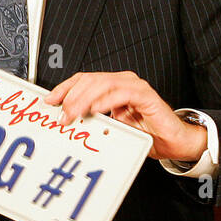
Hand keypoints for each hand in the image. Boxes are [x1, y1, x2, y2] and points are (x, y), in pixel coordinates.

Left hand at [45, 71, 207, 161]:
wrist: (171, 141)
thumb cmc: (143, 132)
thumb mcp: (110, 125)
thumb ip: (92, 117)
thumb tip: (65, 118)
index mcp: (112, 85)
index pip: (83, 79)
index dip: (65, 88)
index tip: (50, 100)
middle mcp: (122, 81)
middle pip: (90, 79)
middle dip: (71, 95)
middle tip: (61, 112)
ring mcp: (134, 86)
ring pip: (103, 83)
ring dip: (84, 99)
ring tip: (73, 113)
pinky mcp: (146, 96)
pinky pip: (122, 93)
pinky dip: (106, 100)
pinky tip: (95, 109)